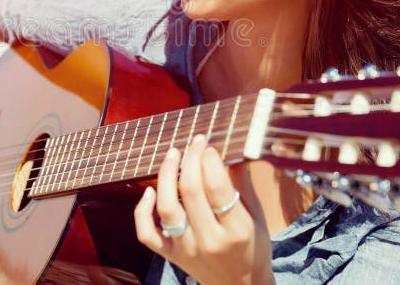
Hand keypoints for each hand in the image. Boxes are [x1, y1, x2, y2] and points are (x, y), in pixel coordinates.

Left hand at [134, 135, 274, 284]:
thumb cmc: (253, 248)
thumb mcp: (257, 217)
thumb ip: (244, 185)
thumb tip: (235, 149)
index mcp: (236, 230)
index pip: (217, 188)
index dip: (210, 161)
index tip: (209, 146)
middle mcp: (209, 240)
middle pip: (190, 192)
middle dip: (190, 159)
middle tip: (194, 142)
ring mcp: (186, 250)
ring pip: (167, 209)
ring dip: (165, 176)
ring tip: (172, 154)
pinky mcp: (171, 256)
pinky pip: (147, 234)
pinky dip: (142, 211)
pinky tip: (149, 191)